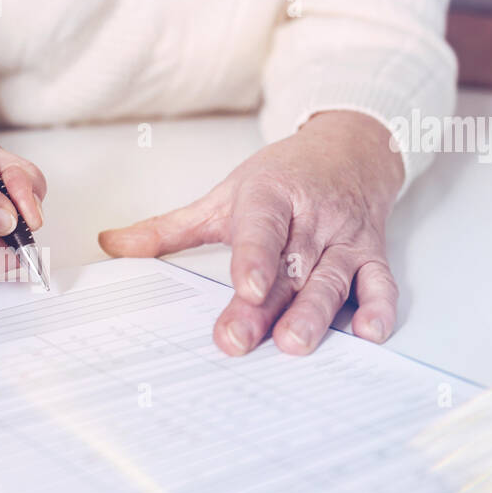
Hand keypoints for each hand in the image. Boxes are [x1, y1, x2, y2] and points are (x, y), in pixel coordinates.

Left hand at [99, 111, 402, 355]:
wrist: (351, 148)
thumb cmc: (284, 177)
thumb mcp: (225, 195)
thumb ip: (169, 228)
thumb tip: (111, 244)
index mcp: (271, 196)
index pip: (261, 228)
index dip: (254, 258)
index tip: (245, 289)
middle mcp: (312, 218)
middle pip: (289, 267)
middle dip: (267, 307)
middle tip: (241, 339)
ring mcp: (344, 238)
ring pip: (332, 278)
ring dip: (316, 314)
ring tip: (295, 343)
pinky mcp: (372, 254)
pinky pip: (380, 282)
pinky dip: (378, 307)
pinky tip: (368, 333)